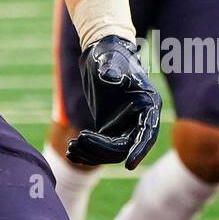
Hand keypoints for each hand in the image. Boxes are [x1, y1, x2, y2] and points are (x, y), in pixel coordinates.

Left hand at [67, 35, 161, 170]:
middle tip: (79, 140)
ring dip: (91, 153)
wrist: (99, 54)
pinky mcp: (109, 127)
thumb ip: (112, 69)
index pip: (147, 134)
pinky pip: (100, 147)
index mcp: (147, 106)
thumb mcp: (110, 60)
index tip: (129, 165)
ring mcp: (124, 126)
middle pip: (125, 146)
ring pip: (111, 151)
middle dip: (102, 148)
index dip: (140, 150)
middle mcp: (139, 119)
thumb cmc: (110, 54)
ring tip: (71, 148)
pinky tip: (70, 152)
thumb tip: (111, 77)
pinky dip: (86, 151)